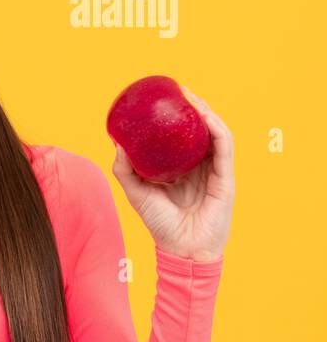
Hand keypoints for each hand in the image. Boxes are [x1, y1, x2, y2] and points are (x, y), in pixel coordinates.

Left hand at [110, 85, 233, 262]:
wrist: (181, 250)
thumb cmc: (160, 224)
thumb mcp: (136, 192)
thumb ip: (125, 169)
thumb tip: (116, 143)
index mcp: (182, 168)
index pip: (183, 136)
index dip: (177, 116)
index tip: (165, 97)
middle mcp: (200, 166)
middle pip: (200, 130)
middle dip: (193, 108)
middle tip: (180, 90)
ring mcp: (214, 171)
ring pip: (215, 133)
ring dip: (206, 113)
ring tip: (192, 98)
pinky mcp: (226, 178)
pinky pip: (225, 147)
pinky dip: (217, 129)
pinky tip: (206, 116)